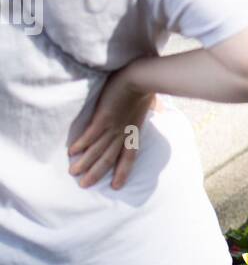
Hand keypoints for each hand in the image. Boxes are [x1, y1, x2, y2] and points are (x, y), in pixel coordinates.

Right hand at [68, 64, 154, 188]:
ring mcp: (113, 126)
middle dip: (97, 173)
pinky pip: (91, 135)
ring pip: (98, 150)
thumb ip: (152, 108)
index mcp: (134, 132)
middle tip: (84, 185)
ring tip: (74, 173)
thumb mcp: (151, 103)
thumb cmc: (146, 87)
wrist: (141, 78)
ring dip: (85, 163)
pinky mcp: (103, 118)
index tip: (117, 187)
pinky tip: (72, 152)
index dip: (123, 172)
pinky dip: (82, 144)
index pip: (129, 157)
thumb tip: (159, 107)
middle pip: (109, 158)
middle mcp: (123, 133)